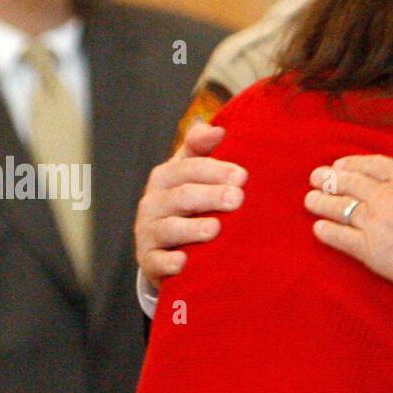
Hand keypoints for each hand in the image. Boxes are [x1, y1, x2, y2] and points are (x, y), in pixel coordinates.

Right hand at [135, 119, 246, 287]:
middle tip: (237, 199)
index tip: (243, 176)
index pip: (189, 168)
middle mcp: (153, 202)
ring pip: (169, 228)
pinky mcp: (149, 260)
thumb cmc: (187, 203)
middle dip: (210, 196)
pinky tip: (183, 262)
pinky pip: (156, 261)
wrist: (164, 246)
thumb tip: (218, 129)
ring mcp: (149, 231)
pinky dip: (168, 262)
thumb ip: (201, 149)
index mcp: (166, 176)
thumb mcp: (191, 174)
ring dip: (192, 228)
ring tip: (215, 229)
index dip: (215, 170)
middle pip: (182, 196)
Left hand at [306, 134, 392, 294]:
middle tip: (316, 177)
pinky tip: (318, 229)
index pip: (372, 165)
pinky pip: (342, 239)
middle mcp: (387, 197)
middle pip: (349, 183)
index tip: (340, 164)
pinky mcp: (373, 252)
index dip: (352, 164)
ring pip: (340, 209)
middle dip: (330, 179)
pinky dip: (328, 232)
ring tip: (309, 200)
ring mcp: (377, 224)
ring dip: (322, 203)